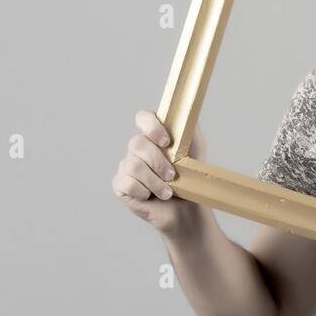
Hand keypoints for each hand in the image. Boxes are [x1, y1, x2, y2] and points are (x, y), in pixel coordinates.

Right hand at [111, 109, 206, 235]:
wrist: (187, 209)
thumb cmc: (191, 177)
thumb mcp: (195, 148)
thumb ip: (189, 126)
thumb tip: (186, 106)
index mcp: (153, 136)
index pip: (142, 118)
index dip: (151, 127)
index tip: (167, 141)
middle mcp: (137, 148)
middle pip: (137, 143)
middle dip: (158, 162)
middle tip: (173, 176)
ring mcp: (126, 166)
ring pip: (133, 165)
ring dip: (154, 181)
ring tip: (167, 192)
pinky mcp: (120, 185)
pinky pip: (126, 183)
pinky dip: (143, 192)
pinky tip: (150, 197)